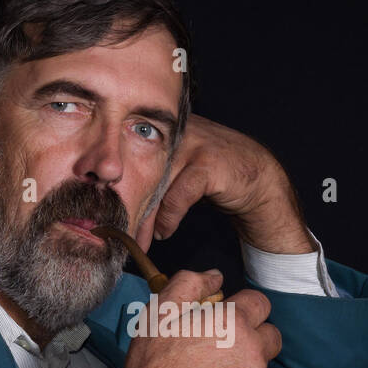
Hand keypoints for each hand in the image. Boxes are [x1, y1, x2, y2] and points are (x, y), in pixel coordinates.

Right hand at [87, 269, 282, 367]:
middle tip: (222, 345)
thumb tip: (215, 277)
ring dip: (244, 365)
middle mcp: (254, 354)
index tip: (223, 317)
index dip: (242, 305)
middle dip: (253, 334)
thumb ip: (189, 284)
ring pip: (261, 366)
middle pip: (271, 334)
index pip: (260, 302)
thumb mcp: (159, 316)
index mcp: (234, 325)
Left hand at [134, 114, 314, 255]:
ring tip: (139, 238)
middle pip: (141, 168)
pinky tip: (165, 231)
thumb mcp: (177, 175)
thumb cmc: (214, 177)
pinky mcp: (209, 163)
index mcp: (164, 129)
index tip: (108, 215)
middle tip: (118, 232)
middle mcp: (177, 131)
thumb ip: (152, 181)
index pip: (131, 155)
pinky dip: (170, 216)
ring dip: (146, 215)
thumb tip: (118, 206)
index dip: (118, 187)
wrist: (260, 179)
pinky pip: (179, 193)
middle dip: (129, 204)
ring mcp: (194, 143)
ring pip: (157, 182)